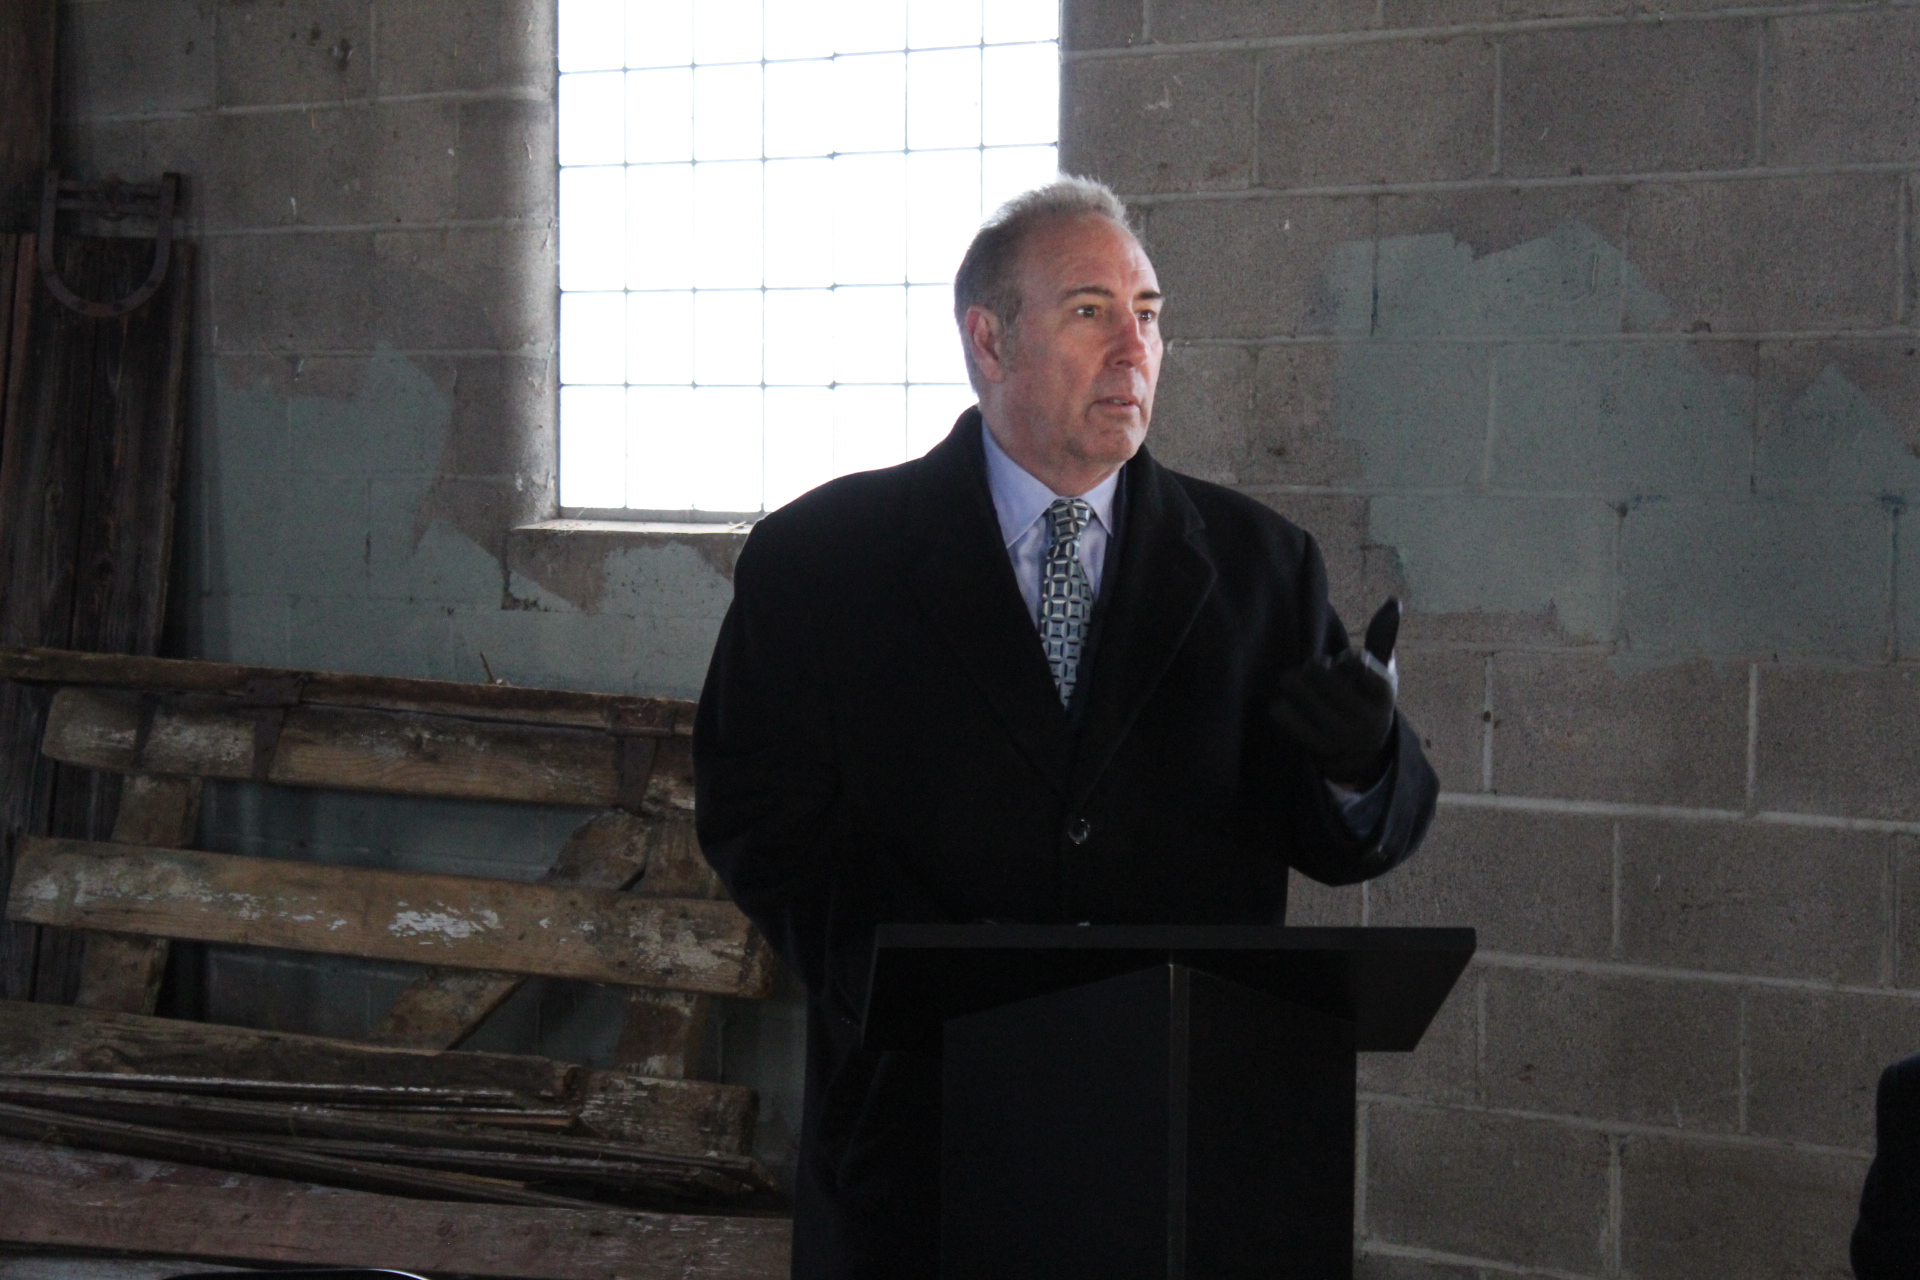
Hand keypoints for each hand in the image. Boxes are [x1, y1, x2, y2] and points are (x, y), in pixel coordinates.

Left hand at [1270, 599, 1400, 785]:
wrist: (1363, 753)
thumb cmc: (1368, 699)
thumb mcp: (1382, 672)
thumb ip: (1383, 637)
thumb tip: (1392, 600)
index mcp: (1384, 694)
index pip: (1353, 660)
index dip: (1344, 658)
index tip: (1349, 667)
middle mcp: (1364, 718)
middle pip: (1317, 669)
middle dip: (1313, 665)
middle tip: (1318, 673)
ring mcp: (1339, 734)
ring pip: (1296, 688)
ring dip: (1293, 680)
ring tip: (1299, 685)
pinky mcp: (1314, 746)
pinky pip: (1282, 714)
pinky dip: (1280, 705)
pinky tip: (1289, 706)